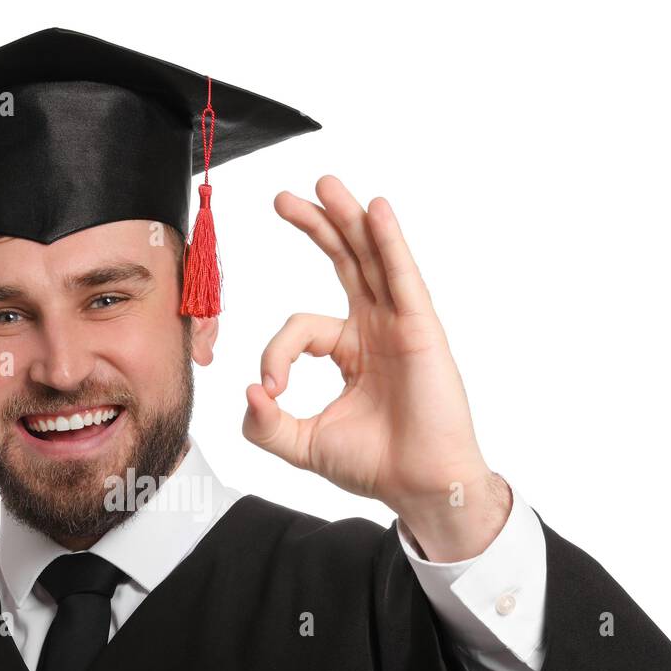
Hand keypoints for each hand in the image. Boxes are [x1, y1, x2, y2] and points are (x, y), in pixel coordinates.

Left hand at [242, 176, 509, 560]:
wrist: (417, 486)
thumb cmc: (373, 466)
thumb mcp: (302, 444)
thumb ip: (266, 424)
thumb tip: (248, 390)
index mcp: (349, 349)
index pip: (299, 326)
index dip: (276, 352)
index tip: (271, 389)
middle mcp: (375, 330)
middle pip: (344, 262)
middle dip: (316, 226)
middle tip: (283, 198)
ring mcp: (400, 326)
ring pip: (371, 259)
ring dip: (349, 219)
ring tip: (326, 184)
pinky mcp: (421, 331)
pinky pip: (402, 278)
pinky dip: (390, 243)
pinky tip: (376, 211)